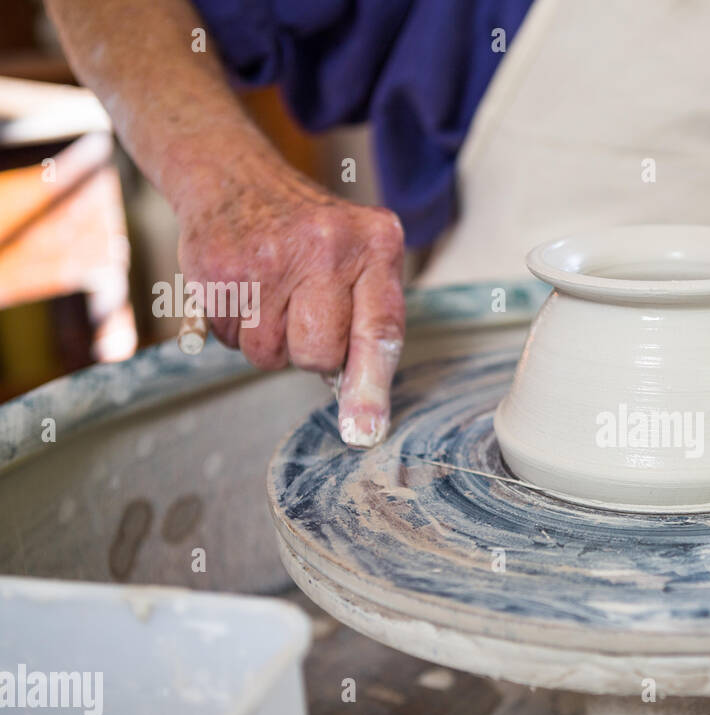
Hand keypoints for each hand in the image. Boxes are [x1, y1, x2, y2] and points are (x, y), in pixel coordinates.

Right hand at [176, 170, 405, 447]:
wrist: (235, 178)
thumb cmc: (311, 235)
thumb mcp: (361, 258)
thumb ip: (369, 323)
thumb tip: (362, 409)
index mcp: (375, 245)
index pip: (379, 330)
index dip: (370, 388)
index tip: (364, 431)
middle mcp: (326, 247)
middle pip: (318, 356)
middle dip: (310, 353)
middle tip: (304, 313)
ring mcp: (268, 257)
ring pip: (269, 356)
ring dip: (269, 341)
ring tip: (272, 295)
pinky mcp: (219, 270)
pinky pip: (230, 341)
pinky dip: (236, 328)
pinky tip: (244, 289)